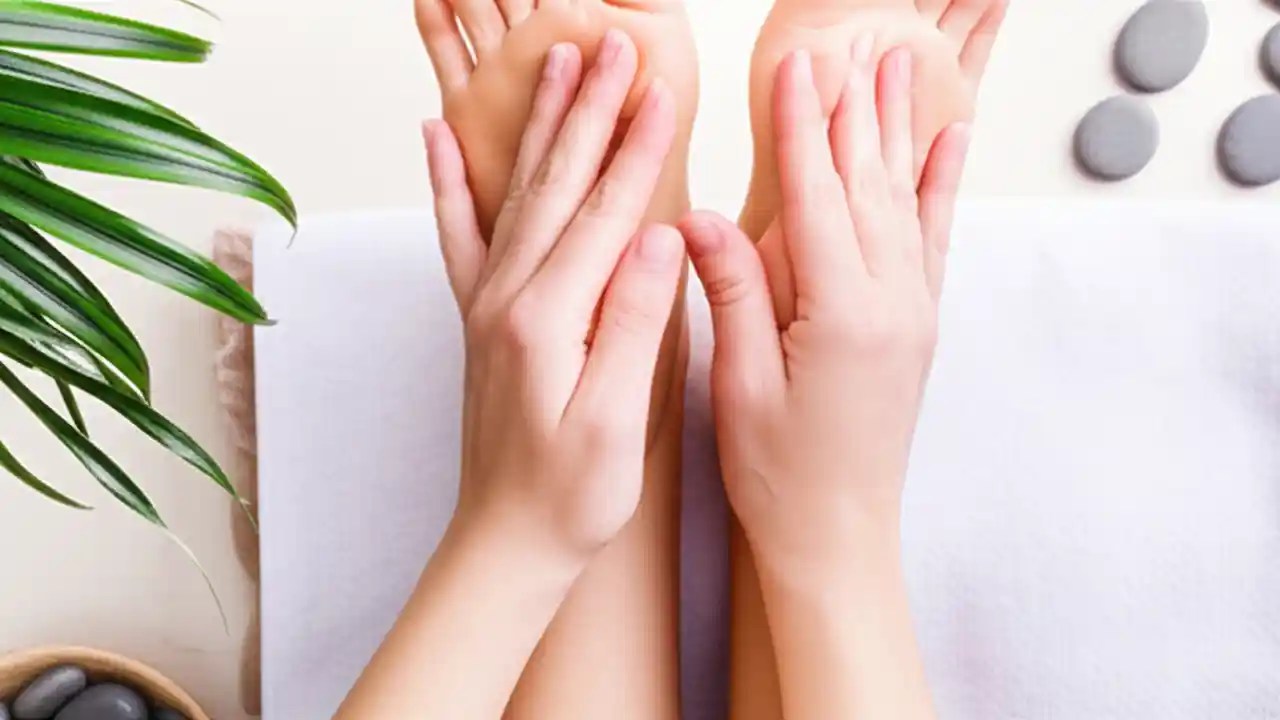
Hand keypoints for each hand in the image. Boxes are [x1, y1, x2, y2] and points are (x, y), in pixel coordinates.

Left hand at [427, 30, 682, 559]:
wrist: (505, 543)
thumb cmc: (571, 498)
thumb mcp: (615, 422)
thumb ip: (633, 324)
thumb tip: (659, 237)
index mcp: (549, 319)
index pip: (605, 212)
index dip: (636, 147)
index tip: (661, 87)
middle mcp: (507, 298)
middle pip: (556, 182)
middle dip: (589, 107)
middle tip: (611, 43)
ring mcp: (486, 305)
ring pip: (516, 192)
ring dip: (540, 123)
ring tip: (556, 60)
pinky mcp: (478, 319)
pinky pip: (458, 235)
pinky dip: (447, 180)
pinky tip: (436, 134)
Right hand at [680, 38, 970, 569]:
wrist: (840, 536)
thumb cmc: (782, 474)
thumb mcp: (741, 385)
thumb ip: (732, 293)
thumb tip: (698, 218)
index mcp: (842, 315)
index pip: (815, 198)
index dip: (802, 128)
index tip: (795, 69)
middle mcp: (892, 303)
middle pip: (866, 184)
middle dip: (851, 110)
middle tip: (844, 45)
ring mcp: (914, 312)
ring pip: (903, 200)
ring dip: (894, 129)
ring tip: (894, 65)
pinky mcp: (919, 325)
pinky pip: (935, 240)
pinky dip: (941, 186)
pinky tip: (947, 143)